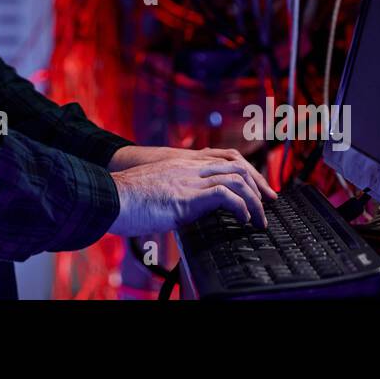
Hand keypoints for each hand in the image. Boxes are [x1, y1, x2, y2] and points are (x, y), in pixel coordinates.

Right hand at [106, 147, 276, 236]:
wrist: (110, 197)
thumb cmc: (123, 199)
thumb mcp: (152, 190)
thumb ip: (169, 194)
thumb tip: (174, 212)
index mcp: (180, 163)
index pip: (222, 159)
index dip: (244, 172)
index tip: (255, 189)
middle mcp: (188, 167)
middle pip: (236, 165)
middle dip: (258, 184)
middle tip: (269, 203)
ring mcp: (189, 180)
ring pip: (237, 179)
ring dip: (254, 202)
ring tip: (259, 220)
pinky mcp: (188, 196)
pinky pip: (226, 196)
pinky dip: (241, 207)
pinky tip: (243, 219)